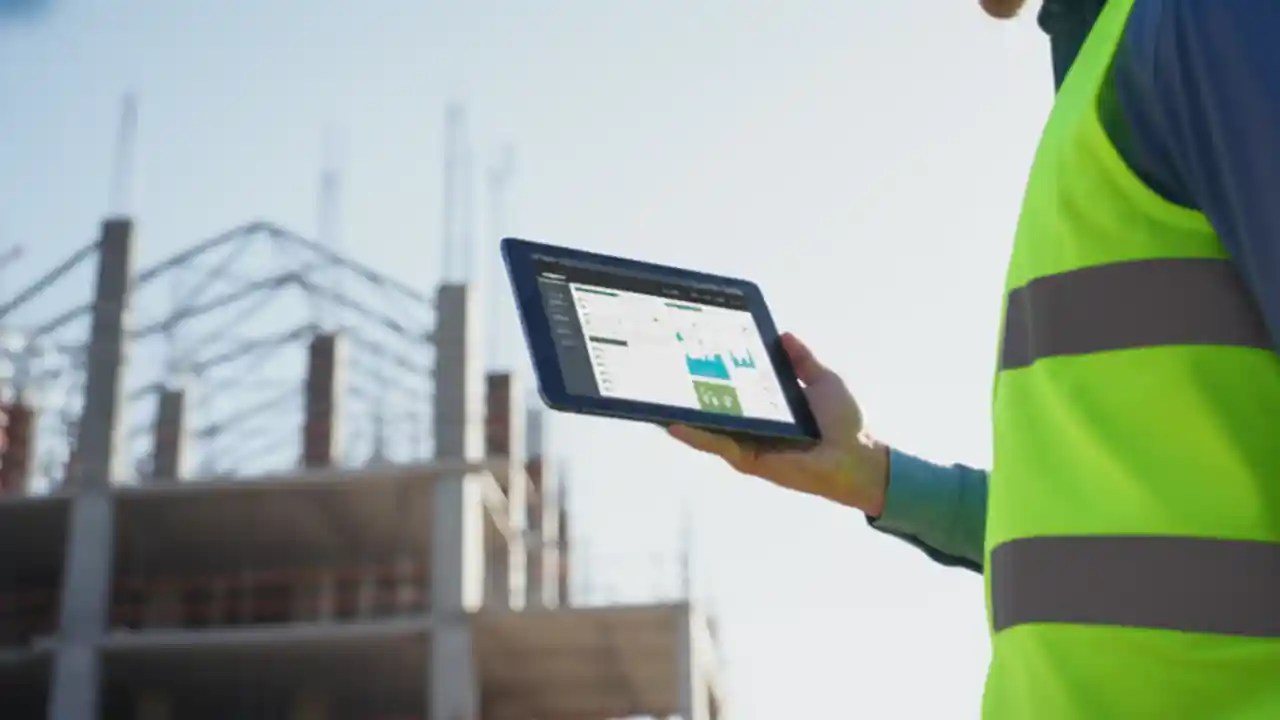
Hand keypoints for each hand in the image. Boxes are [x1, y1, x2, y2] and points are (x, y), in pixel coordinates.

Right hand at [668, 333, 889, 515]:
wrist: (858, 456)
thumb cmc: (844, 422)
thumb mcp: (821, 380)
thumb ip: (802, 361)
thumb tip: (783, 335)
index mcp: (767, 411)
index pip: (733, 392)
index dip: (712, 376)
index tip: (691, 356)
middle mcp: (753, 429)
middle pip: (713, 411)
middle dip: (687, 396)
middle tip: (662, 373)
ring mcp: (748, 445)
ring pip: (706, 430)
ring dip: (681, 416)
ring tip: (655, 398)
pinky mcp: (748, 460)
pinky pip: (717, 445)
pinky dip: (695, 436)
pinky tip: (674, 424)